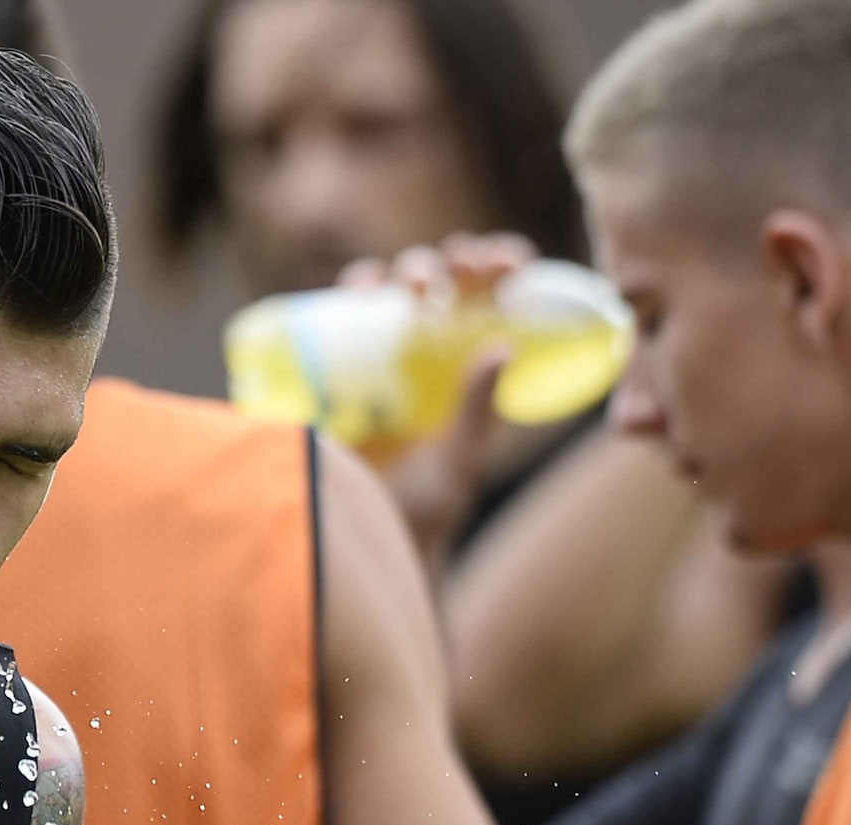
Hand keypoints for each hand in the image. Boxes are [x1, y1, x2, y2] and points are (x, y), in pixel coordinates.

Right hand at [339, 232, 540, 570]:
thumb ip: (479, 410)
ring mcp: (381, 353)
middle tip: (464, 266)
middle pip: (443, 284)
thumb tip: (503, 348)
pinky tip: (363, 287)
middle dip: (455, 262)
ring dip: (407, 269)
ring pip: (395, 287)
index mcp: (467, 365)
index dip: (500, 269)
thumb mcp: (461, 456)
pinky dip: (354, 287)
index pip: (490, 301)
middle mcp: (426, 351)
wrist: (368, 536)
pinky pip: (343, 312)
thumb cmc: (428, 503)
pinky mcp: (339, 363)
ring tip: (416, 282)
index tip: (511, 264)